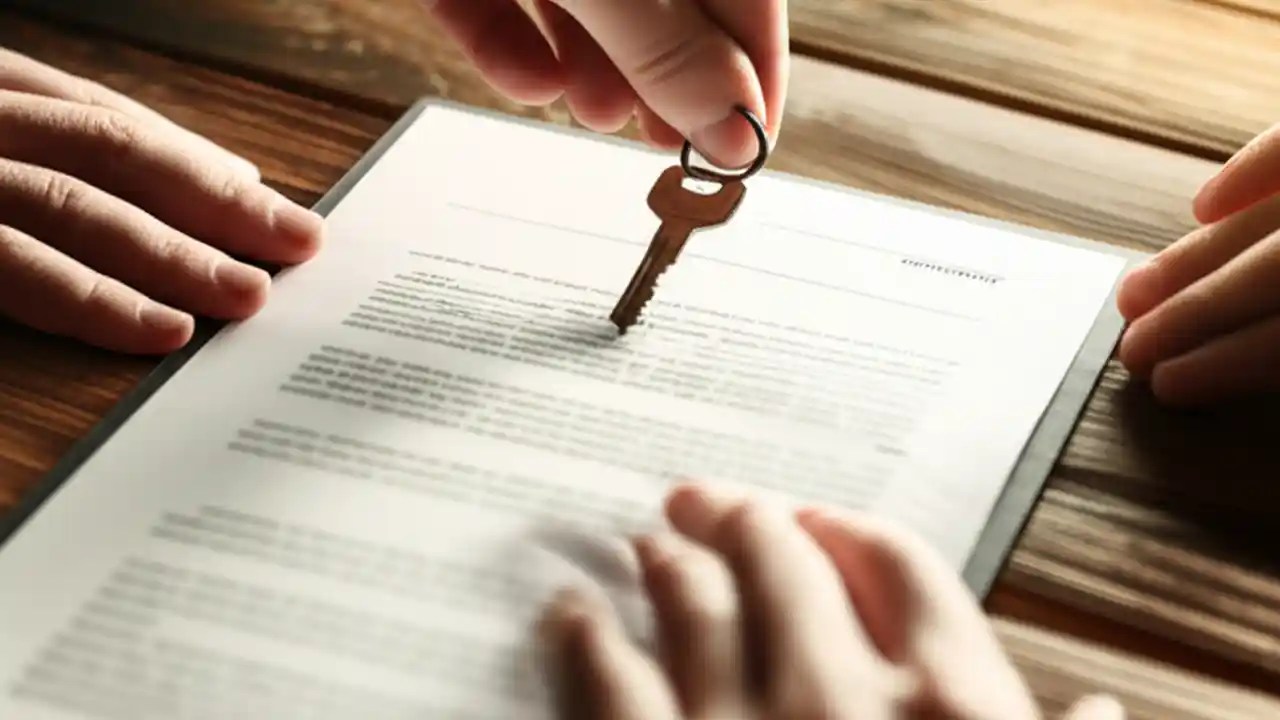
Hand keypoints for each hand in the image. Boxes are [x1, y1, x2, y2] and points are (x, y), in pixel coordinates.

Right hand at [0, 48, 323, 354]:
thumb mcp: (3, 154)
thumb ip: (85, 159)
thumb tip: (234, 173)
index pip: (111, 124)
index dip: (201, 166)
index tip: (278, 209)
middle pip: (113, 151)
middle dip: (215, 201)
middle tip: (298, 244)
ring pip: (76, 205)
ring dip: (174, 256)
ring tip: (250, 295)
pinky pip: (18, 267)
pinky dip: (95, 300)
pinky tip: (167, 328)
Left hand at [422, 0, 787, 168]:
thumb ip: (664, 45)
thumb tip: (735, 131)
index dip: (752, 70)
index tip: (747, 146)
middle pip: (665, 9)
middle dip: (667, 79)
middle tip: (671, 145)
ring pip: (586, 12)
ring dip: (594, 71)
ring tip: (598, 114)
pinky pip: (494, 1)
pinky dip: (510, 46)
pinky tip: (531, 81)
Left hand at [540, 485, 1122, 718]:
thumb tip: (1100, 714)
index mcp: (951, 703)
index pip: (898, 563)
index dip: (847, 530)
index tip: (814, 520)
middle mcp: (840, 693)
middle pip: (780, 558)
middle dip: (741, 520)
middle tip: (706, 503)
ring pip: (687, 596)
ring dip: (663, 560)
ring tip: (647, 544)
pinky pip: (603, 677)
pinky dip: (580, 634)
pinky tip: (570, 616)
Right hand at [1116, 123, 1279, 404]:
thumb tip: (1262, 359)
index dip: (1232, 358)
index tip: (1171, 385)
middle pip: (1272, 270)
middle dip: (1193, 309)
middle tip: (1132, 346)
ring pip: (1271, 219)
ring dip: (1197, 255)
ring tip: (1135, 291)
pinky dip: (1252, 169)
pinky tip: (1203, 207)